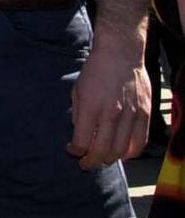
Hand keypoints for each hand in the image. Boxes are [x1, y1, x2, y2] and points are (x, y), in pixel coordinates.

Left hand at [68, 40, 150, 169]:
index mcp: (91, 107)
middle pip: (102, 151)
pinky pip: (139, 142)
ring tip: (102, 159)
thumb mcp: (77, 90)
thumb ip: (78, 115)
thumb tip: (78, 136)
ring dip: (109, 160)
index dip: (75, 151)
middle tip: (85, 164)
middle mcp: (112, 114)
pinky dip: (130, 153)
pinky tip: (121, 153)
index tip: (72, 151)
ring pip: (121, 151)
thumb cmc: (95, 71)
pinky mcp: (145, 114)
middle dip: (91, 162)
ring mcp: (131, 115)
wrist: (120, 54)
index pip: (82, 142)